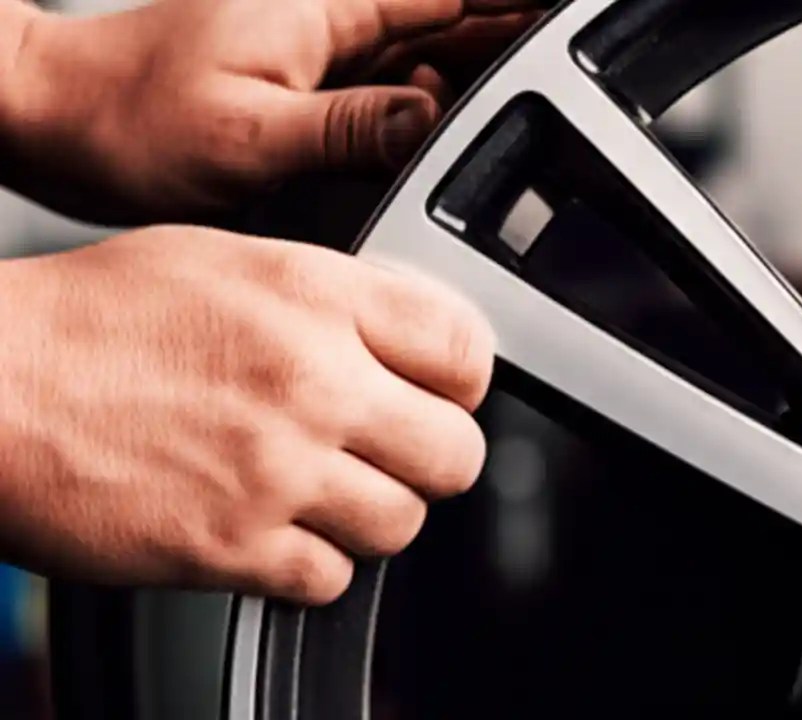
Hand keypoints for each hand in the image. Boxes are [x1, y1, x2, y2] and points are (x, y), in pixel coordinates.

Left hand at [0, 0, 539, 224]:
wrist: (59, 121)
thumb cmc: (127, 117)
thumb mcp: (251, 132)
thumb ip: (352, 127)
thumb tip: (432, 123)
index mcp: (326, 12)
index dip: (514, 7)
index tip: (566, 15)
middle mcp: (330, 25)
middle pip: (450, 19)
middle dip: (511, 31)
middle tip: (570, 43)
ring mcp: (319, 56)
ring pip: (423, 53)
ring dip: (476, 63)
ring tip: (534, 78)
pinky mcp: (304, 89)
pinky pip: (388, 88)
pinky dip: (428, 99)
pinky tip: (453, 113)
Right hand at [0, 226, 494, 603]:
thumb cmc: (95, 318)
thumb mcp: (231, 261)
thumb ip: (335, 298)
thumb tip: (409, 336)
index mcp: (317, 297)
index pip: (468, 350)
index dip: (463, 381)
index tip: (441, 393)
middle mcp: (310, 382)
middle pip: (457, 453)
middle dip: (432, 458)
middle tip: (391, 452)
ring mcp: (275, 469)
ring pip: (404, 523)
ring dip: (373, 514)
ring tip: (324, 491)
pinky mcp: (231, 544)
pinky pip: (332, 578)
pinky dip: (313, 563)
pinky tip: (274, 529)